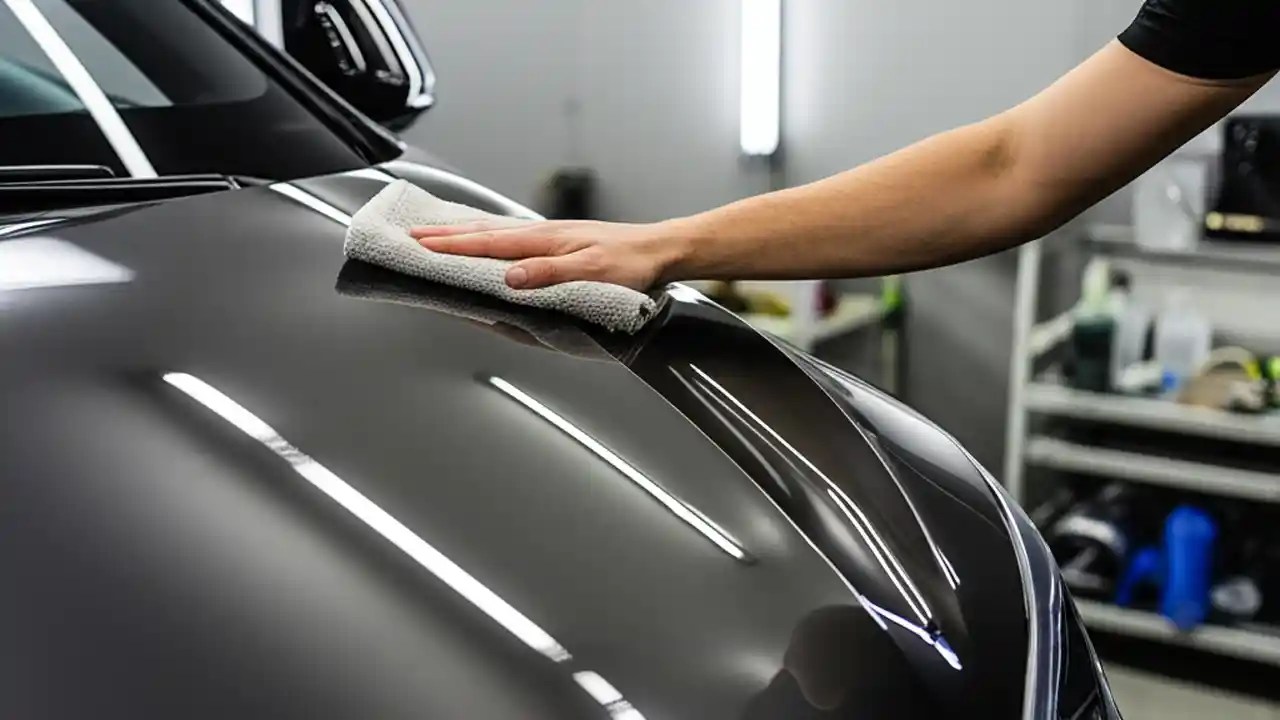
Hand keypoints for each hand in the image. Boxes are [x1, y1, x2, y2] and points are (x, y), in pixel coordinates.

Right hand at [409, 219, 686, 290]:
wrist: (661, 250)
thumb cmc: (633, 263)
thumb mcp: (594, 273)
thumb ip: (550, 274)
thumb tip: (509, 279)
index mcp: (545, 240)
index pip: (487, 243)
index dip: (451, 246)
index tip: (419, 245)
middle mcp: (542, 234)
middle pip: (484, 232)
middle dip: (445, 235)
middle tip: (412, 235)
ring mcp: (550, 236)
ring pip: (495, 231)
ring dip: (463, 232)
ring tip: (436, 233)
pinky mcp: (558, 241)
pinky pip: (512, 236)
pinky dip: (489, 236)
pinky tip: (486, 239)